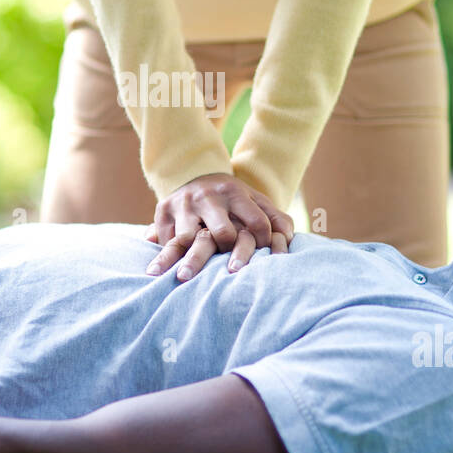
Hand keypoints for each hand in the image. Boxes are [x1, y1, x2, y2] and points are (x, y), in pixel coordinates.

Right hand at [144, 173, 293, 281]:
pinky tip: (164, 270)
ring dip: (188, 260)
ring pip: (186, 239)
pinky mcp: (162, 211)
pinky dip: (167, 255)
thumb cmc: (233, 199)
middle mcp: (208, 197)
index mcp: (235, 193)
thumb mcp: (255, 201)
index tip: (263, 256)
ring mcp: (184, 204)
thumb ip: (278, 220)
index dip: (263, 244)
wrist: (195, 173)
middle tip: (232, 272)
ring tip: (184, 279)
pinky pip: (165, 239)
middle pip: (222, 233)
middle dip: (228, 254)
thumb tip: (289, 240)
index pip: (257, 222)